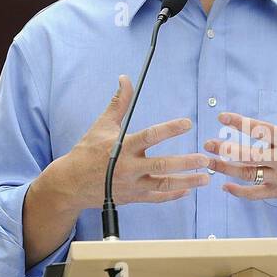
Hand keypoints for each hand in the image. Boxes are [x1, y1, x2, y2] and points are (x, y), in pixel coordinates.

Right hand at [59, 75, 210, 209]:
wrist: (71, 183)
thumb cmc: (88, 151)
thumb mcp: (102, 125)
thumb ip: (119, 103)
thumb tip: (125, 79)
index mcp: (122, 147)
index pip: (149, 136)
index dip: (169, 129)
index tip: (187, 123)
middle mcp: (128, 167)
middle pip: (161, 165)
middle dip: (185, 162)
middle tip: (205, 158)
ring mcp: (132, 185)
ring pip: (163, 185)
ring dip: (187, 181)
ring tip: (205, 177)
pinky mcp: (133, 198)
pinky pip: (157, 198)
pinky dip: (173, 195)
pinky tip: (189, 189)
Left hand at [205, 72, 276, 212]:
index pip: (260, 129)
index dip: (240, 122)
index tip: (222, 116)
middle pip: (249, 155)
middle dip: (226, 150)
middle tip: (207, 143)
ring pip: (248, 174)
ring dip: (226, 169)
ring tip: (208, 161)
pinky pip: (256, 193)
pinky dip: (240, 192)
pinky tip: (225, 186)